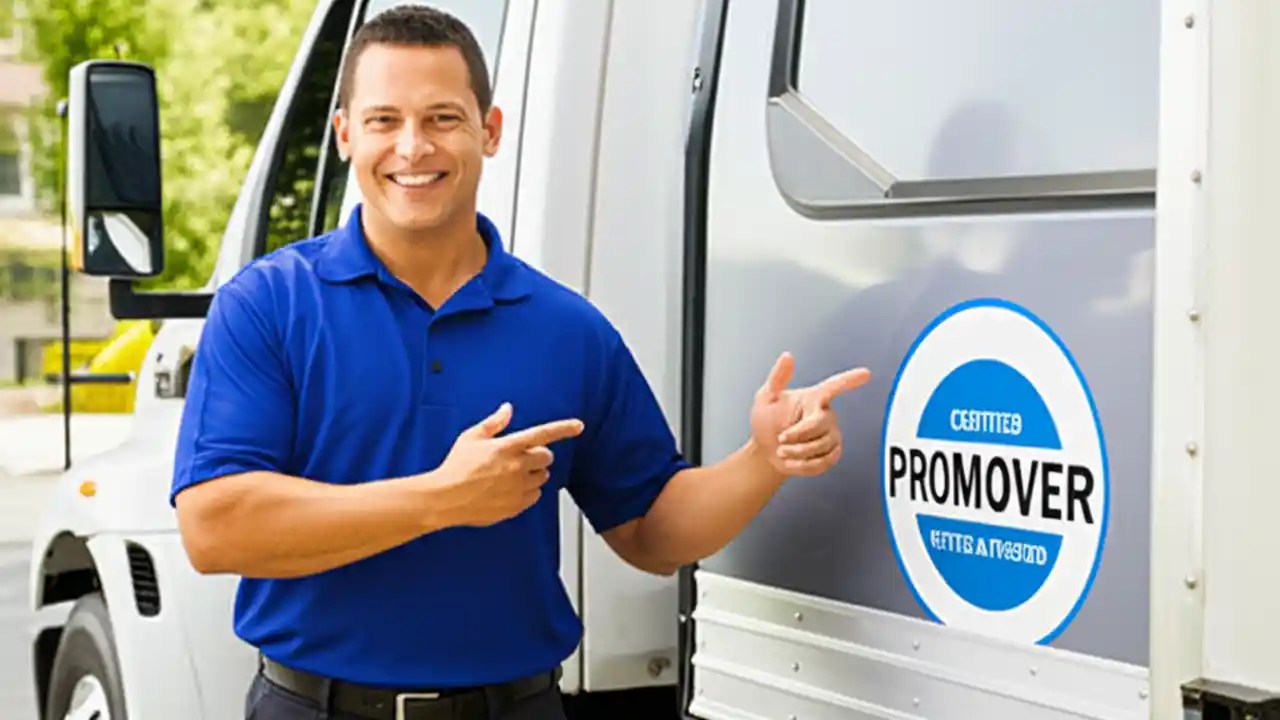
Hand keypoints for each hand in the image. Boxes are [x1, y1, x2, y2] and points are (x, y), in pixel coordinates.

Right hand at [430, 403, 584, 526]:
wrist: (445, 498)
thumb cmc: (455, 467)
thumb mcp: (471, 437)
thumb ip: (494, 423)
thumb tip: (507, 409)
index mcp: (508, 447)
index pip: (543, 434)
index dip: (564, 428)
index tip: (578, 426)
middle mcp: (517, 467)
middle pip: (547, 458)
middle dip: (538, 456)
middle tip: (521, 458)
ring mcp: (518, 488)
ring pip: (542, 478)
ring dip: (534, 474)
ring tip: (512, 475)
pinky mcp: (516, 506)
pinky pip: (534, 496)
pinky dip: (528, 492)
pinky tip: (510, 490)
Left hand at [749, 352, 869, 476]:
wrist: (766, 451)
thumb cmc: (766, 421)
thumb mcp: (765, 398)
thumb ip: (777, 378)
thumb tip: (787, 356)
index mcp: (813, 398)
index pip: (834, 387)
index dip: (849, 381)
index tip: (866, 373)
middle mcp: (826, 414)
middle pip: (819, 425)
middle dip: (797, 435)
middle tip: (780, 439)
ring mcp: (831, 435)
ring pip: (821, 446)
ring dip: (796, 452)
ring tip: (783, 450)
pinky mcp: (832, 453)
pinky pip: (823, 462)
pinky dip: (802, 466)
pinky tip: (791, 462)